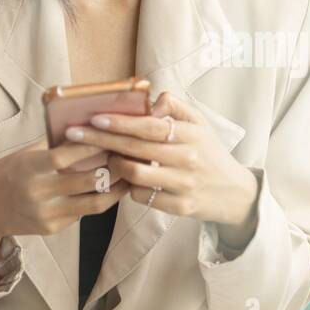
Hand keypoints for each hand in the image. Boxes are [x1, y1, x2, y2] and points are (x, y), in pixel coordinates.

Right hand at [0, 139, 128, 243]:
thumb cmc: (5, 175)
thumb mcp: (23, 155)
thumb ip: (51, 145)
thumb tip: (85, 128)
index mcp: (28, 169)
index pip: (64, 156)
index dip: (90, 147)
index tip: (111, 136)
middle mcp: (38, 193)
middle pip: (87, 182)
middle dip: (114, 168)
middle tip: (131, 155)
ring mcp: (46, 214)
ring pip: (93, 203)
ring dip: (116, 189)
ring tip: (130, 175)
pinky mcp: (52, 229)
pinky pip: (82, 214)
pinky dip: (98, 200)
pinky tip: (112, 189)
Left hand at [65, 91, 257, 235]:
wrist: (234, 192)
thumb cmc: (208, 152)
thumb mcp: (200, 123)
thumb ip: (175, 106)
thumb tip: (152, 102)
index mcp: (191, 134)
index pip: (148, 126)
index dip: (119, 122)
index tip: (94, 118)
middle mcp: (188, 159)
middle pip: (135, 148)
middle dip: (100, 140)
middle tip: (75, 135)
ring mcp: (184, 185)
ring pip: (135, 174)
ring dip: (113, 165)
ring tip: (104, 157)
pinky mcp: (181, 207)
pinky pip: (142, 197)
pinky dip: (128, 187)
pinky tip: (121, 179)